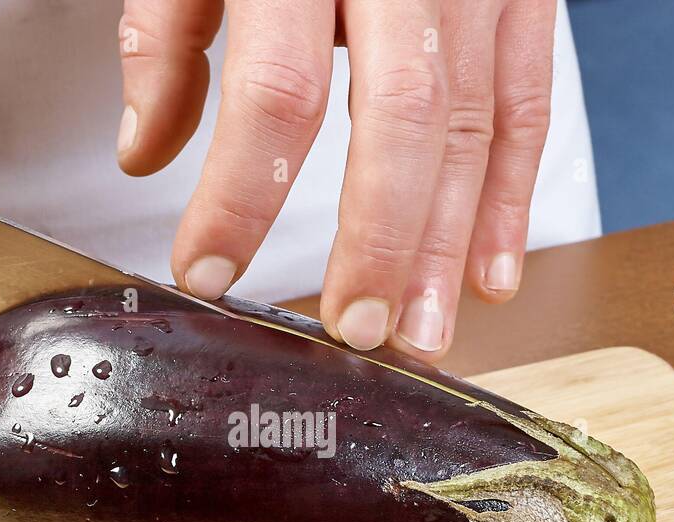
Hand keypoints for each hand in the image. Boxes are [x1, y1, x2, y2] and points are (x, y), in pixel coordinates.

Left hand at [116, 0, 555, 361]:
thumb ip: (167, 34)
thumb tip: (145, 151)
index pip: (274, 90)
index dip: (240, 193)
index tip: (206, 270)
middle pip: (399, 117)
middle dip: (378, 239)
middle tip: (354, 332)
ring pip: (471, 123)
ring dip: (449, 243)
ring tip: (424, 335)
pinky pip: (528, 100)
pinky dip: (512, 195)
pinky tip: (493, 272)